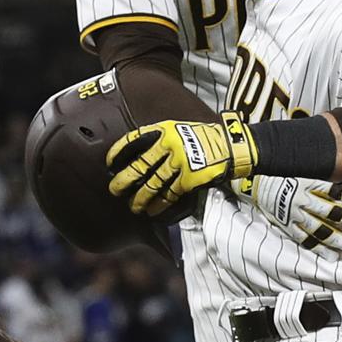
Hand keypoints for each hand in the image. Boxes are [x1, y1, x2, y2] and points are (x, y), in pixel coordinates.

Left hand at [106, 116, 256, 215]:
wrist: (232, 147)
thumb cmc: (206, 139)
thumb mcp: (181, 129)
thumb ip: (162, 139)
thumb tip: (140, 156)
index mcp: (165, 130)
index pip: (134, 139)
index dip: (118, 151)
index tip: (108, 162)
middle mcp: (170, 145)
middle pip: (139, 165)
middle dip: (124, 180)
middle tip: (114, 189)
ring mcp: (180, 162)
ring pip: (152, 184)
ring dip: (140, 198)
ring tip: (133, 206)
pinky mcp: (190, 179)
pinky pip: (169, 195)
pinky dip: (159, 205)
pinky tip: (152, 211)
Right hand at [256, 177, 341, 258]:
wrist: (255, 182)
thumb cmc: (284, 175)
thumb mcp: (305, 171)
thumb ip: (324, 182)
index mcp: (310, 182)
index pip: (339, 192)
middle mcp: (303, 199)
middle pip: (334, 212)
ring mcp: (294, 214)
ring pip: (322, 230)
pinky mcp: (287, 226)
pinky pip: (305, 240)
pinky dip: (319, 249)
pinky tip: (333, 256)